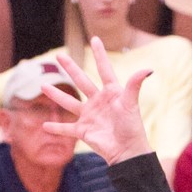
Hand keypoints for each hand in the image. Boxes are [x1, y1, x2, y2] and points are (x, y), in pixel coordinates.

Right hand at [41, 39, 154, 163]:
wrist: (128, 152)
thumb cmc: (132, 128)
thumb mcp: (131, 104)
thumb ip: (135, 86)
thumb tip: (148, 69)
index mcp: (111, 93)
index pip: (104, 69)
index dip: (100, 55)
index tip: (95, 39)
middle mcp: (98, 102)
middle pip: (82, 81)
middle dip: (70, 68)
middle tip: (59, 56)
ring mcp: (89, 116)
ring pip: (69, 103)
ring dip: (56, 95)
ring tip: (42, 86)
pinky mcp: (83, 131)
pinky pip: (66, 128)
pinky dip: (56, 127)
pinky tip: (44, 125)